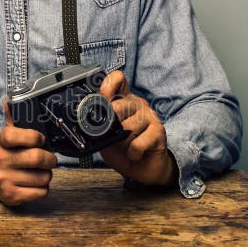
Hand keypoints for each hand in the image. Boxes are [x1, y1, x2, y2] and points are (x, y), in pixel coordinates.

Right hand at [0, 102, 57, 205]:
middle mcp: (0, 160)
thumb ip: (13, 118)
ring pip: (42, 177)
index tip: (41, 139)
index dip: (34, 137)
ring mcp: (5, 179)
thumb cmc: (8, 153)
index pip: (16, 134)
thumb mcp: (8, 135)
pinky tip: (36, 183)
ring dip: (47, 174)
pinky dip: (44, 188)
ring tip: (41, 171)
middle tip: (50, 158)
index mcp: (1, 142)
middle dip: (50, 159)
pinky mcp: (12, 196)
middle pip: (36, 158)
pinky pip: (41, 192)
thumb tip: (10, 100)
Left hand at [99, 71, 177, 185]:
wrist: (143, 168)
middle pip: (119, 106)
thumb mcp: (106, 135)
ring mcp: (150, 116)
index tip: (102, 99)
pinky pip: (137, 143)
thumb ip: (99, 124)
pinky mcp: (158, 131)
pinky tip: (134, 153)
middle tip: (112, 135)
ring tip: (126, 147)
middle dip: (110, 125)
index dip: (107, 86)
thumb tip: (89, 120)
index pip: (117, 79)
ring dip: (122, 143)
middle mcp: (137, 104)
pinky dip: (132, 152)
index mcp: (123, 100)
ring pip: (127, 128)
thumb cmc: (124, 149)